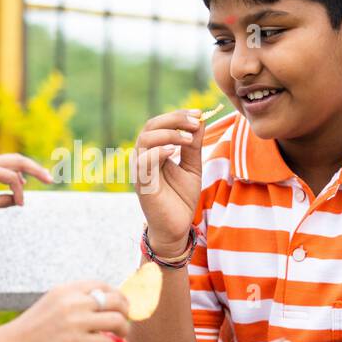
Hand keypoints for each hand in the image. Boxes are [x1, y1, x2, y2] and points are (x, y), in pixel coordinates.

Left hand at [0, 153, 53, 210]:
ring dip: (30, 168)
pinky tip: (25, 181)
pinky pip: (8, 164)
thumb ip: (2, 202)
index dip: (20, 192)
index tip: (20, 205)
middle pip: (20, 160)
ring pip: (15, 160)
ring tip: (45, 176)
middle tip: (51, 179)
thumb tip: (19, 200)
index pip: (13, 178)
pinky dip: (19, 171)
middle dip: (37, 169)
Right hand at [0, 280, 132, 341]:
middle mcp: (73, 301)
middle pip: (116, 300)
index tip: (120, 307)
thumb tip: (105, 307)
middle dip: (125, 312)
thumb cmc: (31, 330)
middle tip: (122, 324)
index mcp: (67, 289)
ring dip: (122, 330)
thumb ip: (76, 302)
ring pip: (117, 320)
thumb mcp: (52, 304)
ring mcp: (74, 322)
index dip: (118, 296)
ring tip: (117, 337)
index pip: (104, 286)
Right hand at [133, 109, 204, 256]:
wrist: (176, 228)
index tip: (199, 114)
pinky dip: (157, 152)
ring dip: (169, 134)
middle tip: (195, 121)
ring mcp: (141, 171)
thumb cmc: (181, 199)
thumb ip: (194, 145)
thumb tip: (200, 120)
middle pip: (150, 127)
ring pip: (145, 140)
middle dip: (174, 120)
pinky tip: (173, 151)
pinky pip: (143, 162)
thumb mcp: (192, 167)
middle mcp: (144, 158)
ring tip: (189, 139)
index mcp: (154, 151)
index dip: (178, 116)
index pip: (159, 124)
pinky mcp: (142, 185)